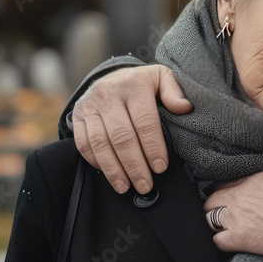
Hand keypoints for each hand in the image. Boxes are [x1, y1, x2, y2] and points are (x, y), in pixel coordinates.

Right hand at [72, 64, 192, 193]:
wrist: (111, 75)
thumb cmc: (141, 83)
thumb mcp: (161, 78)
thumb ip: (173, 92)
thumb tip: (185, 108)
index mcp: (134, 85)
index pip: (145, 121)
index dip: (153, 147)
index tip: (160, 167)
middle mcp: (108, 94)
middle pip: (122, 137)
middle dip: (134, 165)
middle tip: (145, 184)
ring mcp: (90, 105)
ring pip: (101, 143)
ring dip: (114, 169)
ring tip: (126, 186)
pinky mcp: (77, 116)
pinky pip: (84, 144)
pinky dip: (97, 162)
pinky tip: (110, 174)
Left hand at [203, 168, 262, 257]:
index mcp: (249, 181)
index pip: (222, 184)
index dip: (223, 192)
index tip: (227, 197)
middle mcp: (237, 197)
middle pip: (211, 201)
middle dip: (215, 207)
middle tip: (224, 213)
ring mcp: (236, 218)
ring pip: (210, 220)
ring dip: (217, 224)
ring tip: (228, 229)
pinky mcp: (240, 238)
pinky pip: (219, 241)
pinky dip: (222, 241)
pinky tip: (232, 242)